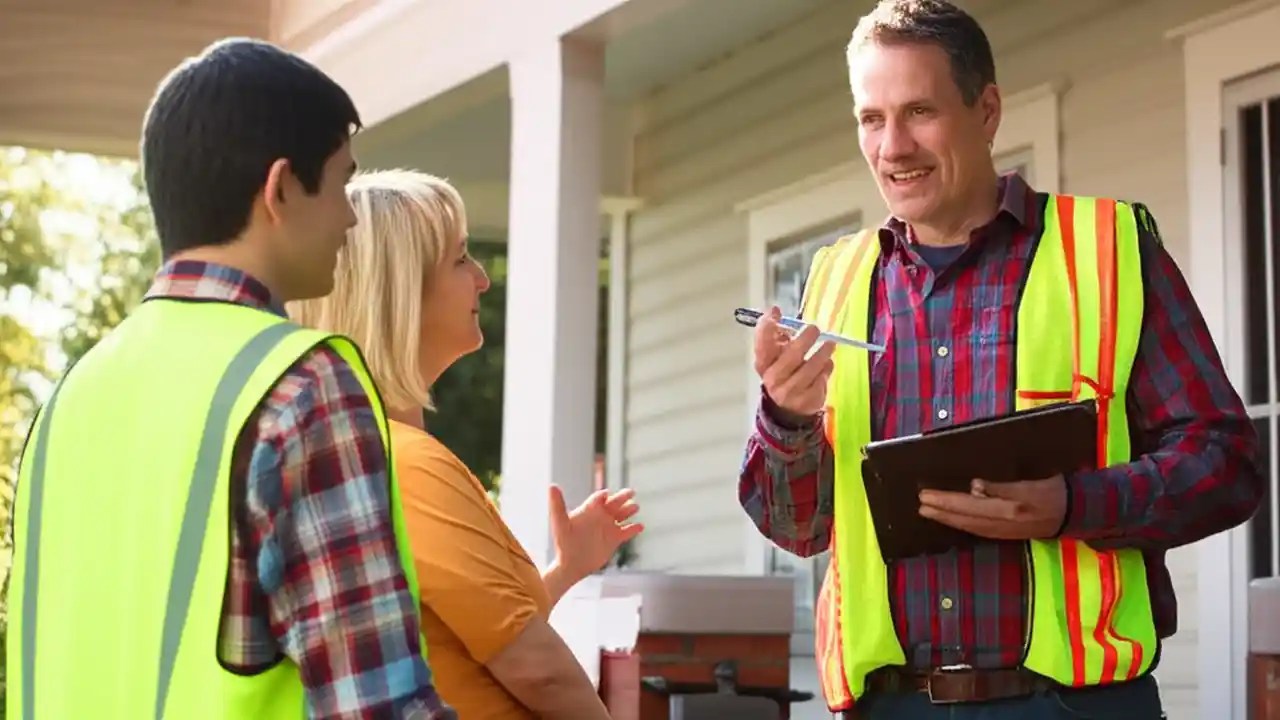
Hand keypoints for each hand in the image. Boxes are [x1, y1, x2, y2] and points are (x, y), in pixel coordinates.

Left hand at [549, 485, 643, 579]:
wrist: (571, 565)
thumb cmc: (563, 544)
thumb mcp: (560, 522)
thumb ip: (557, 504)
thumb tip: (552, 485)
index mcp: (588, 510)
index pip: (598, 498)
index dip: (602, 495)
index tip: (606, 494)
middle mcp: (600, 516)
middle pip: (614, 503)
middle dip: (622, 497)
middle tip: (631, 492)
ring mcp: (608, 527)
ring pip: (622, 515)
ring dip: (629, 510)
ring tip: (635, 507)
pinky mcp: (614, 539)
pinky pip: (627, 532)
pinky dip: (634, 529)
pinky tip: (640, 526)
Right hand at [753, 306, 835, 418]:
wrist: (788, 408)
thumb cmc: (784, 373)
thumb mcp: (777, 356)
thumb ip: (776, 335)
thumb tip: (774, 310)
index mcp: (764, 365)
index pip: (762, 344)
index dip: (766, 327)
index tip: (775, 312)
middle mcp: (773, 379)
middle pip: (791, 356)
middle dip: (805, 339)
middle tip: (814, 328)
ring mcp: (790, 392)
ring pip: (810, 368)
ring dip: (822, 353)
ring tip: (830, 344)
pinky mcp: (806, 401)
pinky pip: (820, 380)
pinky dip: (826, 369)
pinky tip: (827, 364)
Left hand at [917, 476, 1067, 539]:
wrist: (1076, 513)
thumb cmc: (1053, 490)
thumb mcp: (1031, 482)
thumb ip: (1002, 487)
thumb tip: (975, 487)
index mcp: (1010, 507)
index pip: (970, 504)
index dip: (947, 500)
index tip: (927, 494)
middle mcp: (1005, 522)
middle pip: (966, 517)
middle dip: (942, 510)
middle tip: (921, 502)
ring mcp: (1005, 531)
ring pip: (970, 526)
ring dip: (948, 519)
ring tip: (928, 511)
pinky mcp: (1008, 535)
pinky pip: (979, 531)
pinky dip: (962, 526)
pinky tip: (951, 521)